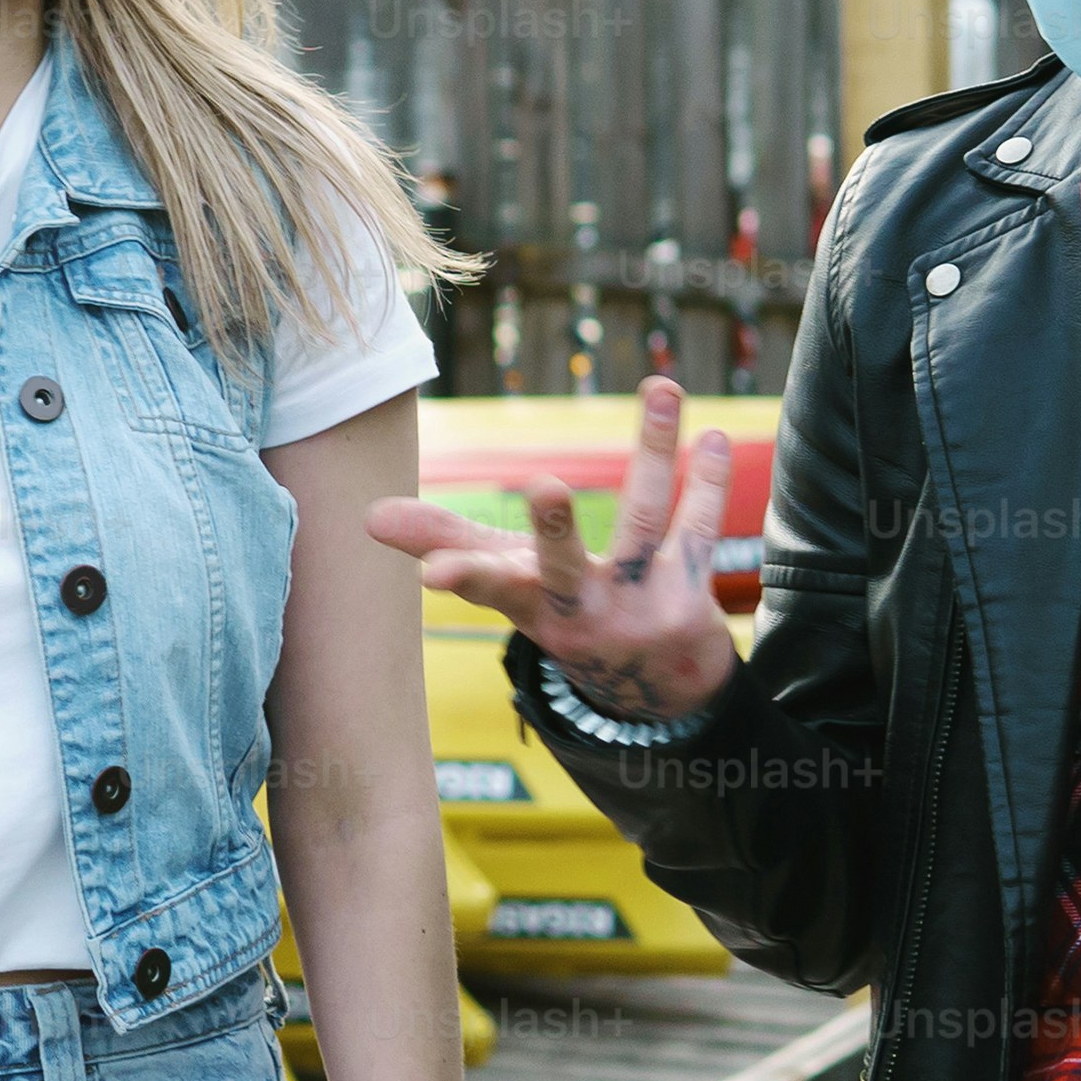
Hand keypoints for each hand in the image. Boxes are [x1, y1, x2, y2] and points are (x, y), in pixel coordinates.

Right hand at [368, 373, 738, 728]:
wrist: (656, 693)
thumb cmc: (566, 614)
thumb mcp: (508, 582)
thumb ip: (443, 540)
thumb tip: (367, 514)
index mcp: (530, 608)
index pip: (489, 588)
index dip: (460, 575)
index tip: (430, 573)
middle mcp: (582, 611)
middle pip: (562, 568)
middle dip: (551, 530)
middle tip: (543, 487)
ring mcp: (638, 603)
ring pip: (644, 519)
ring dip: (652, 451)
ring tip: (659, 388)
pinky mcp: (689, 593)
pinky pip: (697, 527)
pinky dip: (706, 480)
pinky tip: (712, 435)